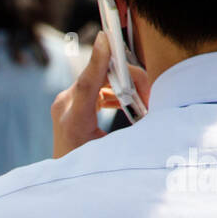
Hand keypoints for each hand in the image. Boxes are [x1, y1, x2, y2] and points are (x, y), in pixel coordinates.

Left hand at [50, 31, 150, 158]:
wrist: (61, 181)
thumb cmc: (88, 170)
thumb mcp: (111, 154)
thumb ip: (132, 132)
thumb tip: (155, 115)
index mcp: (73, 121)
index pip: (88, 84)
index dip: (99, 60)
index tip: (106, 37)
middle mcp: (64, 106)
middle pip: (101, 78)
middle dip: (129, 82)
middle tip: (149, 99)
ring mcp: (65, 103)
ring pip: (99, 81)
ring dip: (123, 88)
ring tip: (143, 105)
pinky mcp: (69, 103)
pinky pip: (95, 88)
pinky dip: (113, 93)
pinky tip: (129, 104)